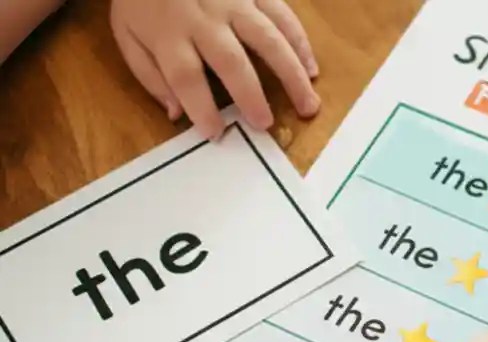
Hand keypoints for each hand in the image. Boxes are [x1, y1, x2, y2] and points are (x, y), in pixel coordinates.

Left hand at [110, 0, 319, 138]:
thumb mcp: (127, 34)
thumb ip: (149, 74)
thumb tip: (175, 113)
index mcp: (169, 33)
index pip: (185, 76)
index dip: (201, 108)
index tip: (216, 134)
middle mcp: (205, 18)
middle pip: (231, 60)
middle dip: (250, 96)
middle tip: (266, 125)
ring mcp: (234, 1)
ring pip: (268, 39)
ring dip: (291, 75)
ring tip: (307, 105)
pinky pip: (283, 15)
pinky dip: (300, 44)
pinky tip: (311, 70)